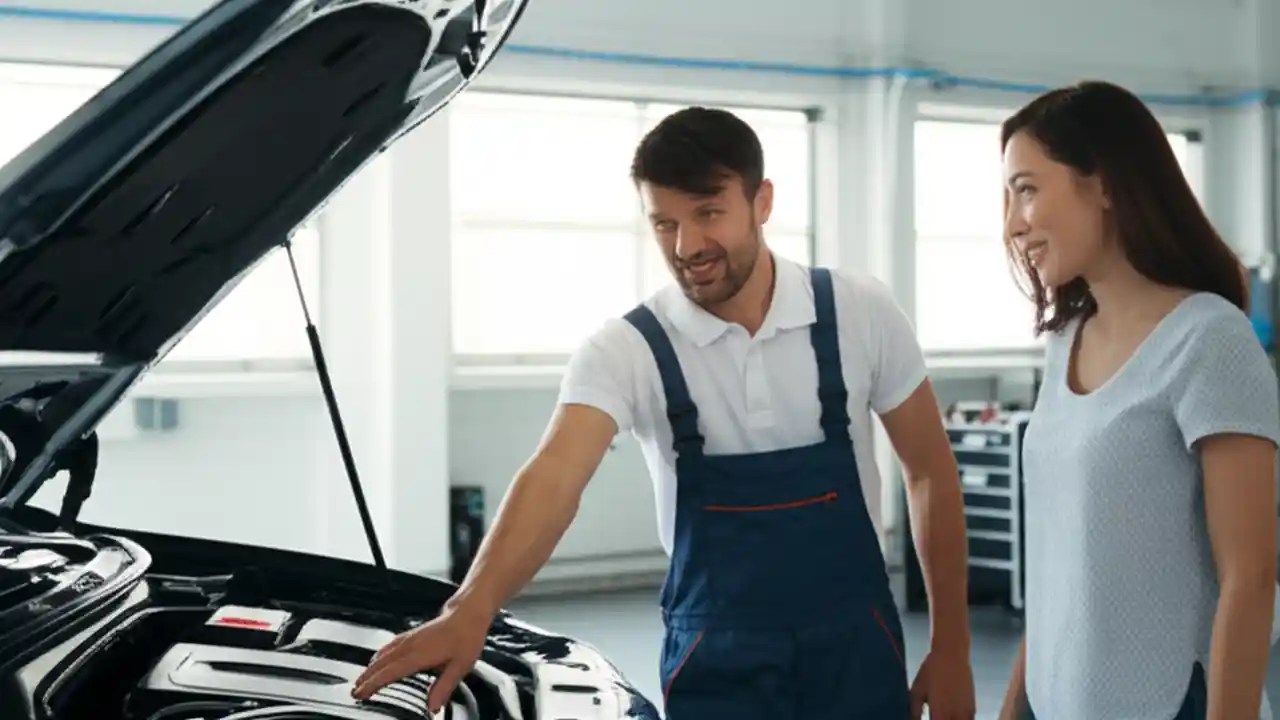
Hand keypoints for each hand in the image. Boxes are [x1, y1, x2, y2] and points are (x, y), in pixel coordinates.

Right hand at [351, 599, 492, 712]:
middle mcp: (411, 645)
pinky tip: (377, 658)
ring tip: (361, 679)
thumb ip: (444, 687)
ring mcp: (410, 637)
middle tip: (354, 691)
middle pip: (381, 662)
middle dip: (366, 677)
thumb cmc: (466, 637)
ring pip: (383, 653)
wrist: (468, 613)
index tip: (361, 693)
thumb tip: (433, 706)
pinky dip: (379, 654)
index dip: (374, 684)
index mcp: (420, 654)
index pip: (390, 672)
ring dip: (370, 666)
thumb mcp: (461, 666)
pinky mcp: (413, 633)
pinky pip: (390, 645)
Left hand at [909, 647, 975, 719]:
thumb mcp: (917, 690)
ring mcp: (967, 713)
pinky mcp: (973, 708)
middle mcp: (956, 716)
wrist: (952, 654)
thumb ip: (914, 711)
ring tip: (942, 716)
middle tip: (934, 716)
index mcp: (940, 713)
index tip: (928, 719)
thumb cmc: (932, 670)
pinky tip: (951, 716)